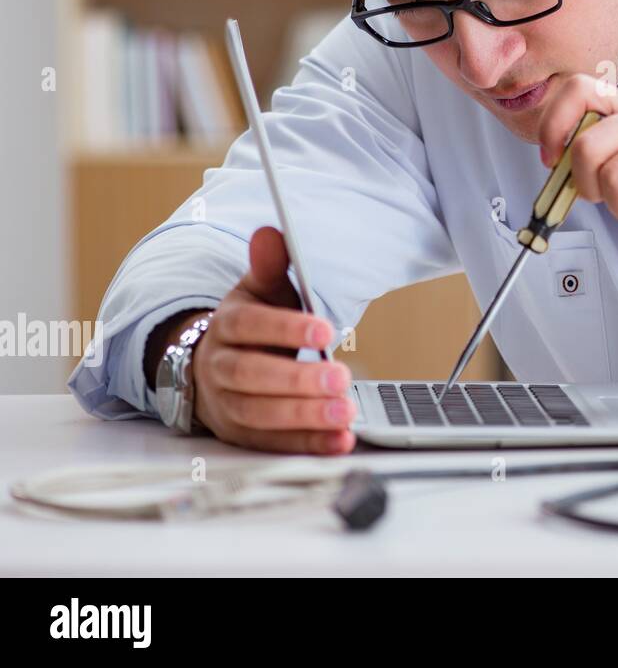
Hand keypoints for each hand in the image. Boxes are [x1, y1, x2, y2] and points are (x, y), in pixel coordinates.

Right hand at [191, 227, 355, 453]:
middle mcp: (219, 368)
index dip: (285, 328)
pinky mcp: (242, 436)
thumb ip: (270, 266)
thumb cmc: (252, 326)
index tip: (325, 329)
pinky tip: (341, 441)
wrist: (211, 369)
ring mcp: (226, 406)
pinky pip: (273, 445)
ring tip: (345, 412)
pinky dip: (308, 445)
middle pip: (250, 376)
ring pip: (259, 415)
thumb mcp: (260, 292)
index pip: (250, 325)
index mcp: (226, 326)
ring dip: (304, 417)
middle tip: (341, 377)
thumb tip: (271, 232)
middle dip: (296, 380)